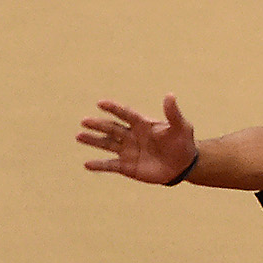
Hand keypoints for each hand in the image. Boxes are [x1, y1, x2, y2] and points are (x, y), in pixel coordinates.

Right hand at [78, 95, 198, 183]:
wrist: (183, 164)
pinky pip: (110, 165)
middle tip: (84, 121)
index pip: (125, 114)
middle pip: (112, 128)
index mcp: (141, 124)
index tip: (101, 103)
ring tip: (79, 136)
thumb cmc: (182, 142)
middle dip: (98, 125)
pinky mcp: (127, 167)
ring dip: (93, 140)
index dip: (113, 108)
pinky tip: (86, 164)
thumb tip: (170, 95)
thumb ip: (173, 113)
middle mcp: (131, 135)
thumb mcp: (180, 127)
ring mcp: (127, 151)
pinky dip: (99, 165)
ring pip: (107, 144)